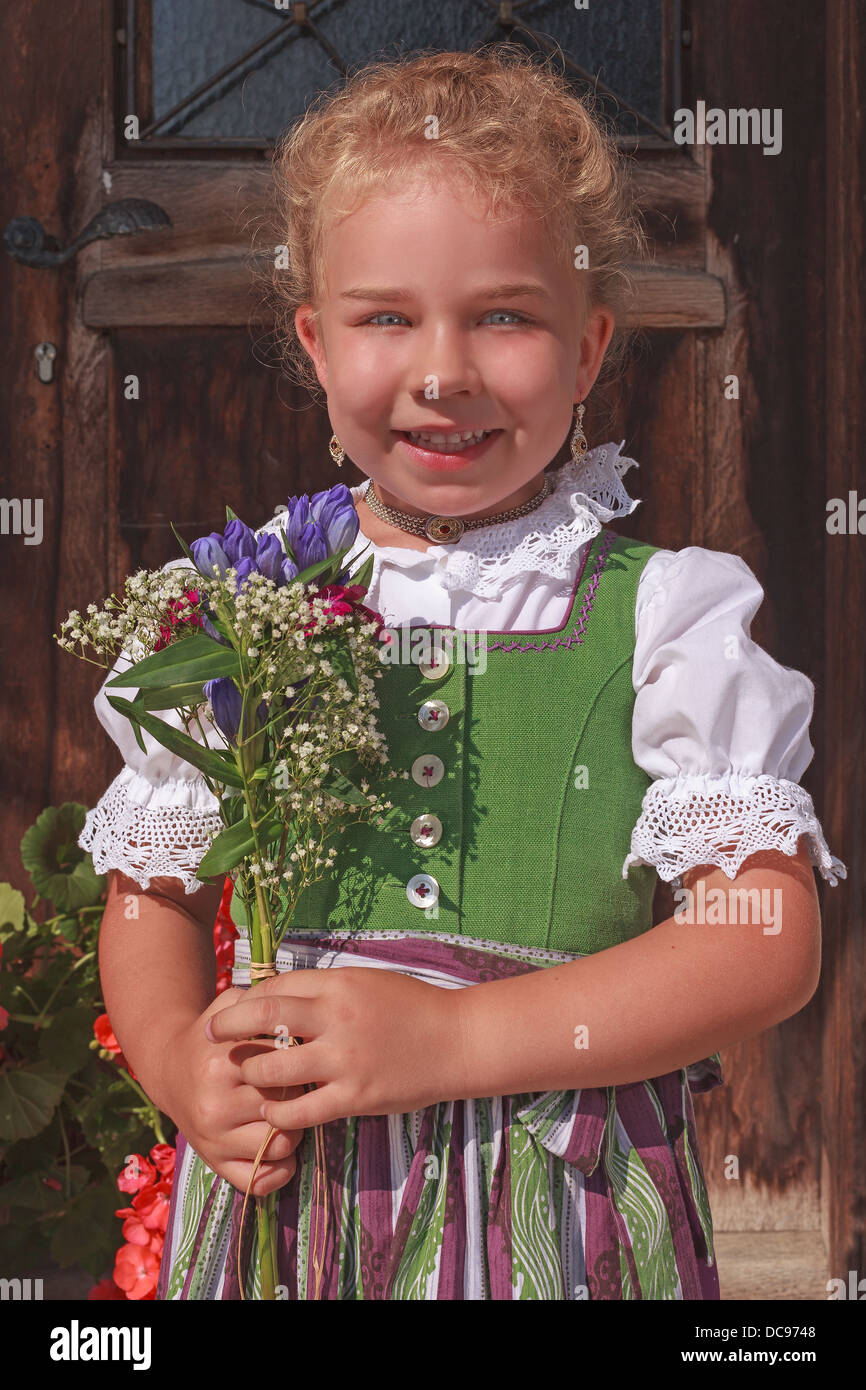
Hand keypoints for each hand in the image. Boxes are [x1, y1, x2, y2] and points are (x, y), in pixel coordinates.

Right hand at [159, 987, 305, 1196]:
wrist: (169, 1067)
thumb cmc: (211, 1036)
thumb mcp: (228, 1007)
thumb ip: (259, 999)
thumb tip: (296, 1005)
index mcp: (221, 1064)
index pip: (284, 1067)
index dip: (299, 1060)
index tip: (298, 1056)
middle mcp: (214, 1105)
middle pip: (286, 1105)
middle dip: (300, 1094)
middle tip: (297, 1085)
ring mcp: (213, 1139)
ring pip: (280, 1143)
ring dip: (294, 1130)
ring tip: (289, 1113)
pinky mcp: (214, 1163)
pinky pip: (259, 1180)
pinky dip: (279, 1170)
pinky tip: (281, 1149)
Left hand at [205, 966, 462, 1130]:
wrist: (457, 1040)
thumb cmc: (412, 1007)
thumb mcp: (367, 982)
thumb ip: (326, 990)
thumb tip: (281, 995)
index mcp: (339, 985)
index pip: (275, 987)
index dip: (245, 1000)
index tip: (229, 1009)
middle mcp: (336, 1018)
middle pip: (263, 1018)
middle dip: (228, 1028)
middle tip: (209, 1037)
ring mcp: (344, 1059)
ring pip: (273, 1067)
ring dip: (252, 1072)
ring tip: (246, 1077)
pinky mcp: (355, 1096)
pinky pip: (301, 1110)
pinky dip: (279, 1113)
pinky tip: (273, 1112)